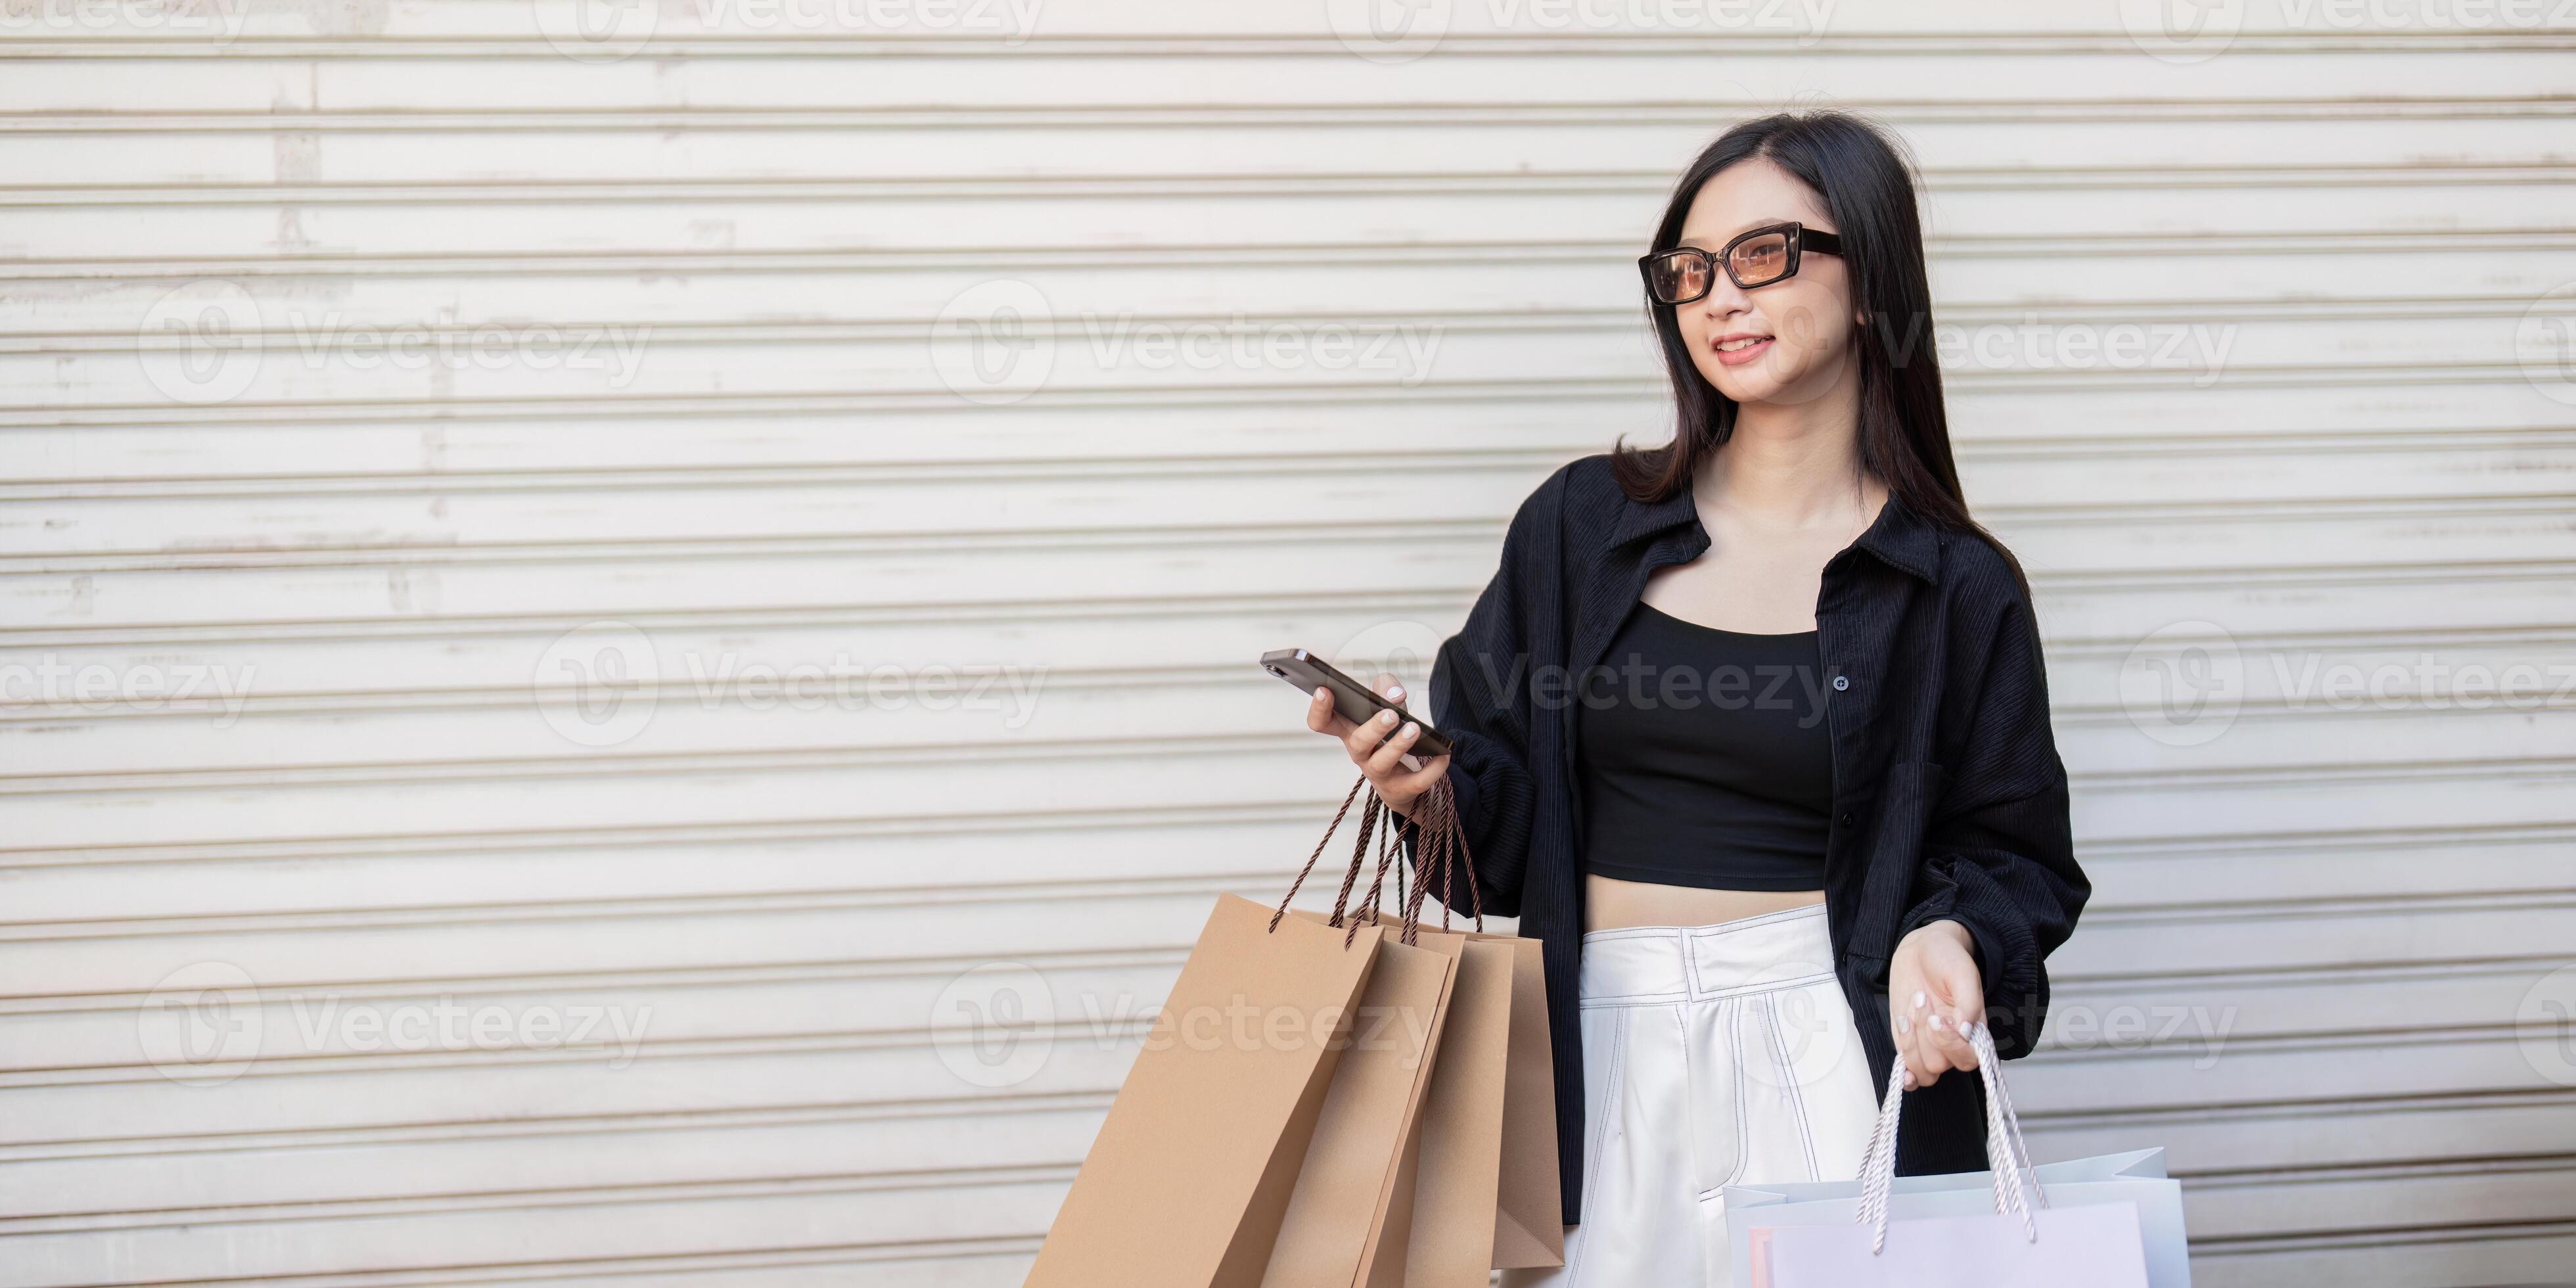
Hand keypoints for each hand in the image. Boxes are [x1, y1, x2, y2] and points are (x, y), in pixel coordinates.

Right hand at [1304, 673, 1448, 818]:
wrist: (1402, 782)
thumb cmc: (1388, 736)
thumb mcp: (1385, 709)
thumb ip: (1386, 691)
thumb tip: (1395, 693)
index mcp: (1349, 731)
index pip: (1322, 723)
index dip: (1319, 709)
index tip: (1325, 690)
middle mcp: (1360, 753)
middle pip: (1357, 743)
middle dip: (1374, 728)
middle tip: (1391, 714)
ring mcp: (1378, 774)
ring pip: (1382, 762)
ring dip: (1398, 745)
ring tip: (1415, 728)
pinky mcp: (1401, 789)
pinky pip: (1416, 781)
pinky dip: (1431, 769)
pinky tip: (1443, 755)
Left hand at [1888, 919, 1983, 1087]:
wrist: (1921, 949)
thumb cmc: (1948, 959)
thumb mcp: (1963, 974)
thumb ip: (1968, 1003)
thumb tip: (1965, 1032)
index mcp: (1973, 1030)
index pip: (1969, 1059)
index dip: (1951, 1045)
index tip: (1938, 1018)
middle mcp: (1953, 1043)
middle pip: (1942, 1065)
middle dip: (1927, 1035)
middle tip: (1923, 999)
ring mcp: (1930, 1045)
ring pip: (1923, 1070)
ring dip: (1911, 1043)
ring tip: (1910, 1010)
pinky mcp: (1909, 1042)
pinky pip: (1908, 1072)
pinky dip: (1904, 1071)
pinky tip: (1900, 1060)